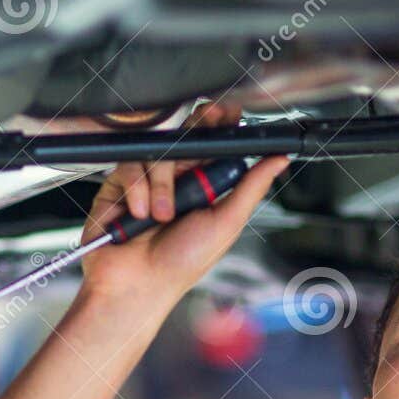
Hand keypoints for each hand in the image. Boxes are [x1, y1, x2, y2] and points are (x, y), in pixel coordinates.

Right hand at [78, 101, 289, 301]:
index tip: (226, 113)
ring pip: (159, 152)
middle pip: (186, 135)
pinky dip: (137, 190)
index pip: (214, 144)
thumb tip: (279, 161)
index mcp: (205, 187)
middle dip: (195, 129)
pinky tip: (139, 214)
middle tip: (203, 123)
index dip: (220, 124)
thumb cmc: (181, 265)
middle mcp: (177, 179)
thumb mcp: (226, 224)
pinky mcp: (119, 184)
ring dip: (163, 183)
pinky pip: (129, 166)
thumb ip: (250, 188)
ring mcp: (148, 180)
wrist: (137, 285)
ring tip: (162, 216)